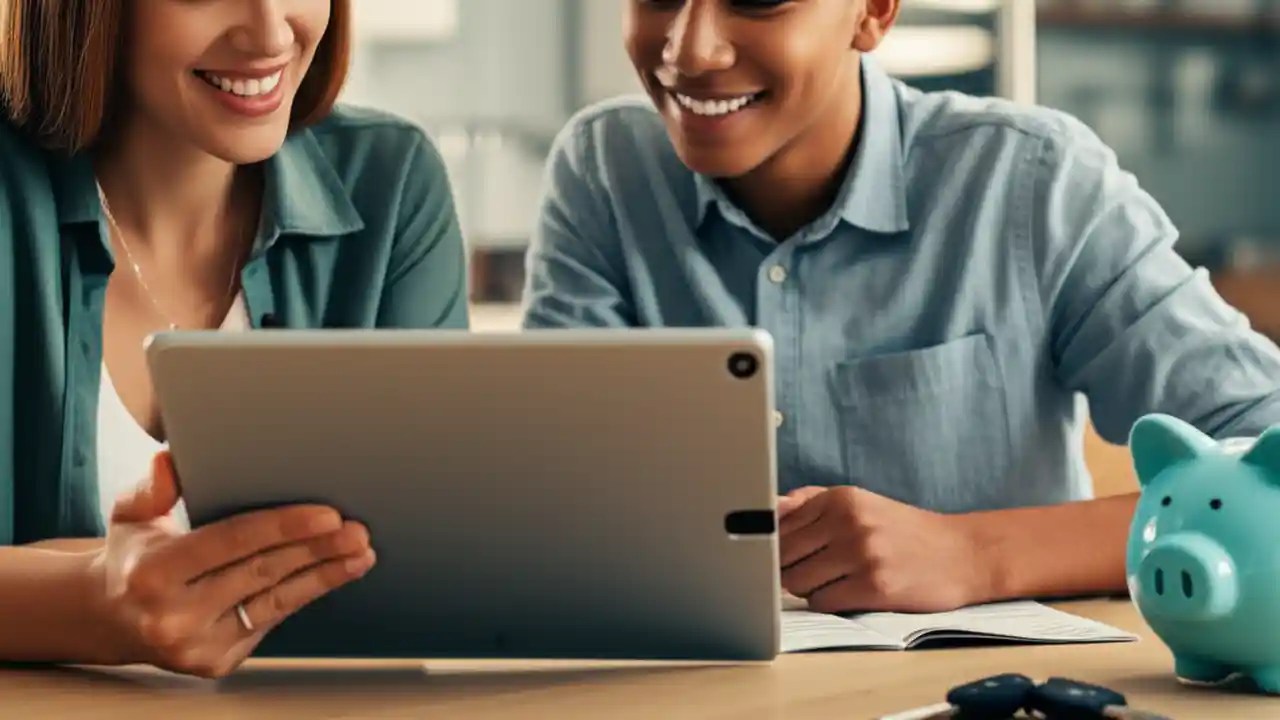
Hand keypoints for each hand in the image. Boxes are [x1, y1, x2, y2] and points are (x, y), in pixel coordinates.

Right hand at [87, 452, 375, 676]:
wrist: (113, 618)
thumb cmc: (134, 557)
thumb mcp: (131, 515)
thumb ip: (152, 488)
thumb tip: (172, 461)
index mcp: (153, 573)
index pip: (231, 542)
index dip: (283, 526)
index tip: (327, 514)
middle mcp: (173, 615)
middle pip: (262, 572)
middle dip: (317, 549)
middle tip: (356, 530)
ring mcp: (196, 645)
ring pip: (276, 601)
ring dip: (324, 575)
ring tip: (359, 552)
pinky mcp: (216, 662)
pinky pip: (270, 620)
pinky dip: (306, 594)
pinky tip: (335, 573)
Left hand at [777, 486, 989, 613]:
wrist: (962, 553)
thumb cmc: (902, 531)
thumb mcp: (859, 503)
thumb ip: (810, 502)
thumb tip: (768, 507)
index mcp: (841, 498)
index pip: (779, 527)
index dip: (776, 547)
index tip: (786, 555)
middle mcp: (849, 521)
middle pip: (783, 557)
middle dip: (789, 570)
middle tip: (813, 571)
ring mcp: (862, 553)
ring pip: (798, 583)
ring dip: (809, 588)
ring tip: (834, 581)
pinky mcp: (874, 586)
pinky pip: (823, 602)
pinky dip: (828, 603)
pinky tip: (849, 593)